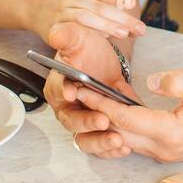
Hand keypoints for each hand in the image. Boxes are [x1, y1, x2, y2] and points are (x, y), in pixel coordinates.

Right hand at [32, 0, 144, 42]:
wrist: (34, 5)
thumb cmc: (68, 1)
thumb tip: (128, 1)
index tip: (131, 4)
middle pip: (100, 7)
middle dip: (122, 18)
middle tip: (139, 29)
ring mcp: (63, 12)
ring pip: (86, 17)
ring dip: (106, 26)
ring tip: (123, 33)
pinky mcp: (54, 27)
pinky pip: (72, 31)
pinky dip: (87, 35)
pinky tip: (100, 41)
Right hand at [43, 22, 142, 156]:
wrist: (101, 62)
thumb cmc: (85, 51)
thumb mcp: (78, 38)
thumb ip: (67, 36)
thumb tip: (56, 33)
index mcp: (57, 86)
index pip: (57, 91)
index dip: (64, 93)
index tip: (72, 93)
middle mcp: (68, 108)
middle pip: (72, 121)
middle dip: (87, 122)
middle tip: (103, 120)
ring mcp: (83, 121)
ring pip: (85, 139)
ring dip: (100, 142)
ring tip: (118, 141)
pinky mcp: (99, 130)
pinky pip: (101, 145)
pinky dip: (111, 149)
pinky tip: (126, 147)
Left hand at [71, 67, 182, 162]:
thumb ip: (177, 80)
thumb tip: (152, 81)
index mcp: (172, 133)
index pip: (127, 119)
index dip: (103, 103)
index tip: (84, 89)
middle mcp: (165, 149)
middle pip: (120, 133)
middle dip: (97, 114)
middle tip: (76, 94)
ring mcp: (166, 153)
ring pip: (127, 140)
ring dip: (107, 122)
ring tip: (89, 102)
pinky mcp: (169, 150)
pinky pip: (138, 142)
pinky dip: (122, 128)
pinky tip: (114, 112)